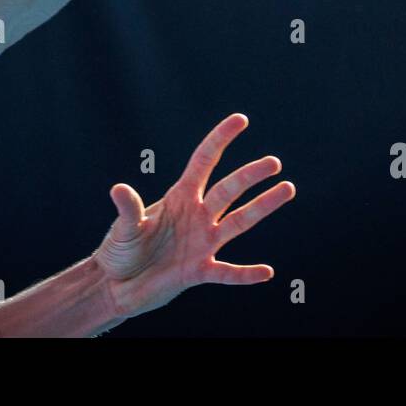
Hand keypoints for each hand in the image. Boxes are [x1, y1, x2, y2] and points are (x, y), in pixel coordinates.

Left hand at [93, 114, 294, 320]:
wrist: (117, 285)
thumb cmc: (119, 251)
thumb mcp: (124, 229)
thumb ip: (128, 210)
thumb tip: (118, 189)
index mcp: (179, 197)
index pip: (204, 162)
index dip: (220, 140)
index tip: (240, 120)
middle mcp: (197, 215)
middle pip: (228, 189)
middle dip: (250, 175)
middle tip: (273, 162)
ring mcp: (202, 243)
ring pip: (238, 221)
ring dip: (262, 207)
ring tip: (287, 189)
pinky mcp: (200, 272)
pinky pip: (228, 273)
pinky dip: (246, 274)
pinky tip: (267, 272)